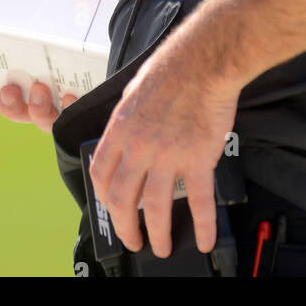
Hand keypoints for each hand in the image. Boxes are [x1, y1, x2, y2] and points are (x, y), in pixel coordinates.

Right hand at [0, 0, 127, 132]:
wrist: (170, 13)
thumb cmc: (131, 4)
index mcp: (60, 64)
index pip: (25, 92)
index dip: (10, 100)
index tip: (6, 86)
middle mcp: (73, 87)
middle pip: (36, 115)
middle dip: (21, 110)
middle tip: (22, 89)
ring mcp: (94, 98)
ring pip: (57, 124)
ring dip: (43, 114)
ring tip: (46, 91)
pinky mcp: (114, 103)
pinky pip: (90, 122)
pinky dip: (75, 115)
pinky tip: (75, 98)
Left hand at [86, 33, 239, 258]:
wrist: (204, 59)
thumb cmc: (173, 67)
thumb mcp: (134, 91)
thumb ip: (128, 121)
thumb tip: (126, 140)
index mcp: (121, 129)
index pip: (101, 174)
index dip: (104, 197)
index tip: (112, 207)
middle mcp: (139, 146)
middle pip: (123, 199)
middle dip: (126, 227)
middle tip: (133, 239)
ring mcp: (168, 155)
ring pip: (156, 207)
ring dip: (158, 233)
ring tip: (161, 246)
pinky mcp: (198, 158)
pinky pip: (199, 201)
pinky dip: (202, 226)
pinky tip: (203, 240)